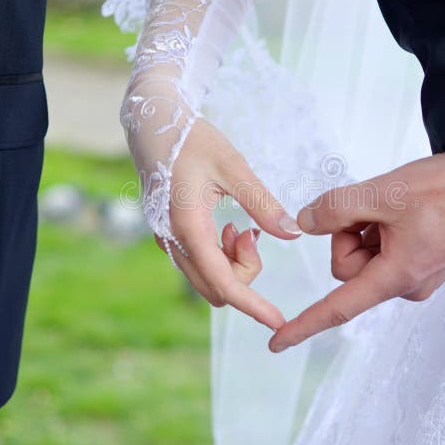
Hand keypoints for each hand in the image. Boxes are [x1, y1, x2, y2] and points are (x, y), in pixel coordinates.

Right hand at [161, 119, 301, 331]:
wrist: (152, 123)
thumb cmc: (192, 140)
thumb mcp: (233, 167)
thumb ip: (262, 204)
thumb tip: (291, 234)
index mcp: (187, 227)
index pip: (223, 284)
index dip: (253, 306)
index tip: (279, 320)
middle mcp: (172, 241)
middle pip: (215, 288)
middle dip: (245, 273)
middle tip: (253, 233)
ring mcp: (167, 239)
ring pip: (206, 278)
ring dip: (232, 263)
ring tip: (242, 225)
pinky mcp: (169, 234)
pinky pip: (198, 262)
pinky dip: (220, 255)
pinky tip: (229, 226)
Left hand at [268, 148, 444, 351]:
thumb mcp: (384, 192)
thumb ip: (336, 208)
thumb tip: (304, 223)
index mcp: (398, 275)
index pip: (340, 306)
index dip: (305, 324)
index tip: (277, 342)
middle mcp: (407, 283)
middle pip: (347, 267)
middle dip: (348, 233)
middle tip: (374, 206)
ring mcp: (416, 274)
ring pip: (362, 255)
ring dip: (365, 227)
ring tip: (396, 207)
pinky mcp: (421, 260)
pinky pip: (381, 249)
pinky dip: (379, 227)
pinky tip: (402, 210)